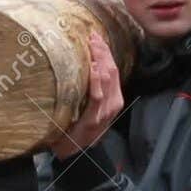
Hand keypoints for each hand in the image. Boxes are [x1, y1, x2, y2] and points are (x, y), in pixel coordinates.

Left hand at [49, 32, 123, 158]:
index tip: (96, 38)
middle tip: (93, 36)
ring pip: (108, 80)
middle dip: (103, 52)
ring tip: (92, 45)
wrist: (77, 155)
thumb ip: (90, 92)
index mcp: (113, 100)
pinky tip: (94, 68)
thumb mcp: (87, 109)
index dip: (106, 53)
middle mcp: (113, 104)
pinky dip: (96, 81)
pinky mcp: (94, 118)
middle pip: (112, 71)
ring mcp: (105, 111)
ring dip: (100, 60)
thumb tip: (82, 69)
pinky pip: (97, 96)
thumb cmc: (78, 131)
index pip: (113, 71)